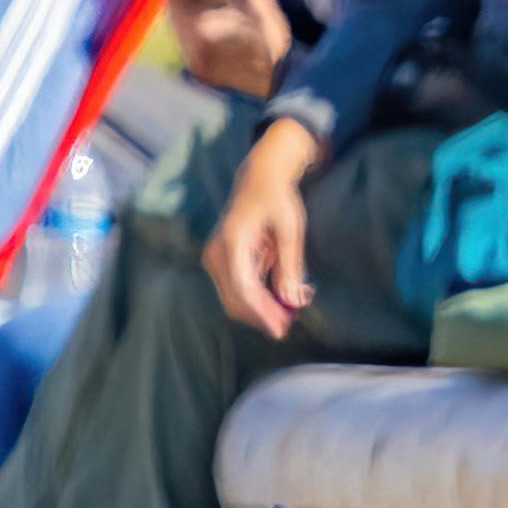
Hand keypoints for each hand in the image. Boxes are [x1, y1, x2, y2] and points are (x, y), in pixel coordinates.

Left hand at [169, 0, 291, 100]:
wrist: (279, 79)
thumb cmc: (270, 39)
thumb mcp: (260, 4)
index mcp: (200, 29)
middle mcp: (189, 47)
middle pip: (177, 14)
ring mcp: (193, 61)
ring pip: (182, 29)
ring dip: (191, 13)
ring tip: (210, 3)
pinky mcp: (200, 71)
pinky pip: (189, 43)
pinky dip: (196, 29)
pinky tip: (214, 24)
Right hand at [209, 122, 321, 337]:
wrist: (258, 179)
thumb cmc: (277, 199)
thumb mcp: (290, 228)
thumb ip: (290, 264)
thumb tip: (292, 299)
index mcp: (231, 242)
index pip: (242, 288)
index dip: (260, 312)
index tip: (280, 328)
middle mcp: (216, 253)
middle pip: (235, 299)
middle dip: (262, 316)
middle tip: (288, 326)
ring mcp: (215, 259)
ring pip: (235, 298)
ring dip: (261, 309)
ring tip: (290, 312)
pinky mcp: (221, 263)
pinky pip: (238, 289)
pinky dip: (257, 298)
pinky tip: (280, 299)